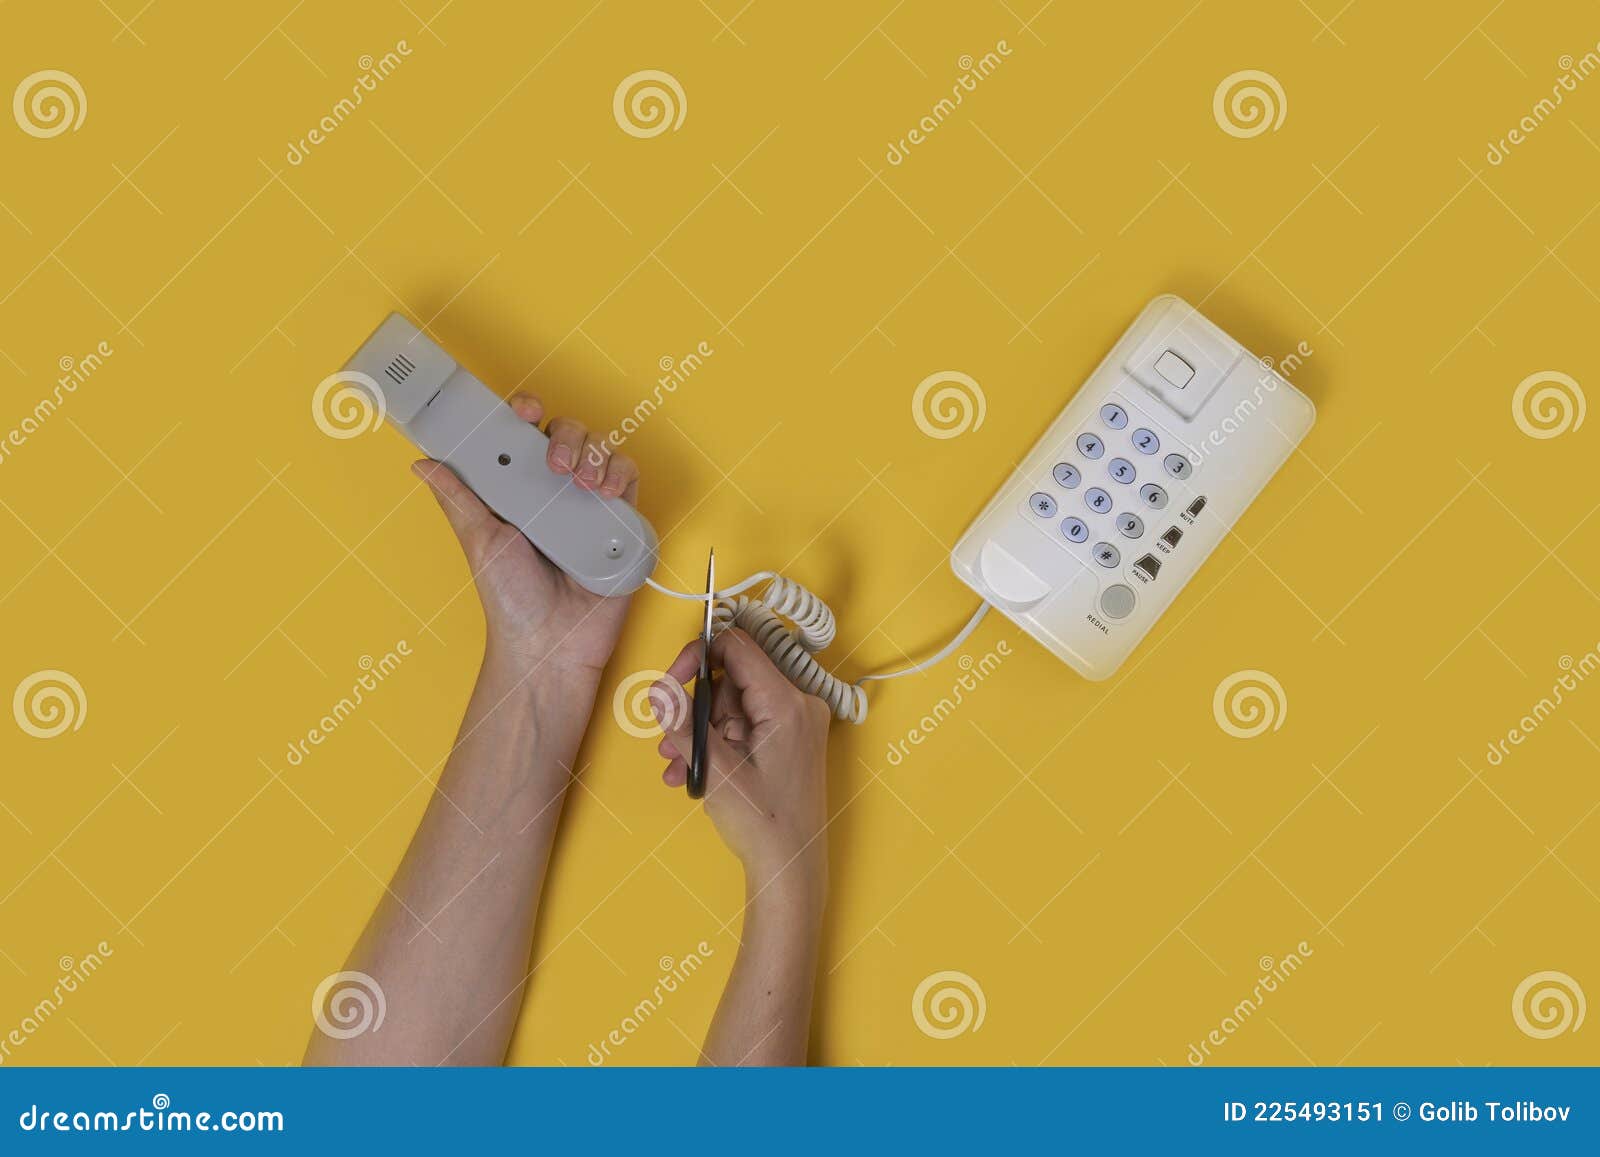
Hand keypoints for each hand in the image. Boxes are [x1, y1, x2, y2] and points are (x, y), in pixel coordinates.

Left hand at [412, 393, 639, 673]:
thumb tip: (422, 463)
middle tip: (555, 463)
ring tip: (583, 483)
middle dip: (566, 436)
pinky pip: (628, 482)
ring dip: (595, 454)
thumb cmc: (511, 598)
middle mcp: (553, 491)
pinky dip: (621, 475)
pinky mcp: (618, 523)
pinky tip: (606, 493)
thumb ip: (457, 497)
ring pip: (600, 451)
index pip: (523, 435)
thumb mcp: (478, 540)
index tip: (525, 411)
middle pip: (567, 434)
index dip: (525, 414)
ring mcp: (587, 505)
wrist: (549, 643)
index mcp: (517, 489)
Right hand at [653, 630, 830, 897]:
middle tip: (670, 738)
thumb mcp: (715, 769)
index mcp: (787, 704)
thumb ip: (683, 723)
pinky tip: (692, 771)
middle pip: (733, 679)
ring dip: (701, 730)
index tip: (670, 681)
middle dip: (695, 706)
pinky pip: (747, 725)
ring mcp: (796, 723)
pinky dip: (719, 742)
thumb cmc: (764, 823)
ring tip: (677, 763)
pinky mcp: (790, 740)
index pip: (737, 648)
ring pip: (734, 706)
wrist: (790, 868)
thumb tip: (658, 690)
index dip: (697, 656)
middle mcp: (799, 705)